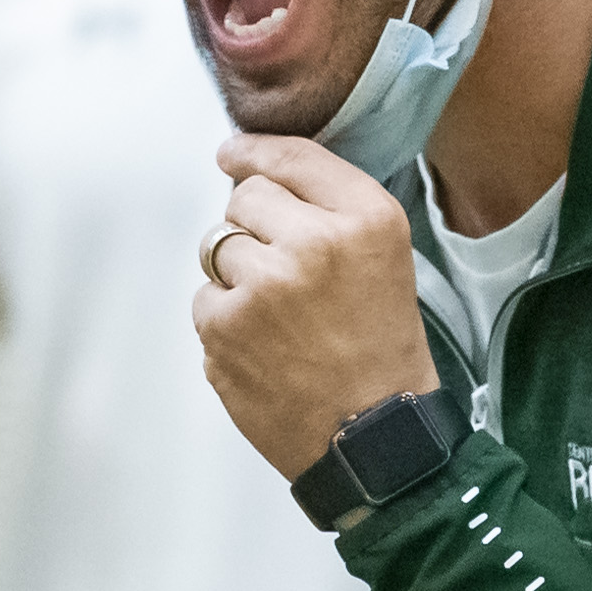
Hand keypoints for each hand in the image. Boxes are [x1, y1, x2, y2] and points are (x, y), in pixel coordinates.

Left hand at [194, 135, 440, 480]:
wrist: (372, 437)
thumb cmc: (381, 351)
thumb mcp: (387, 257)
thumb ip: (329, 205)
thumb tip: (246, 164)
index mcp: (366, 220)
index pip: (291, 156)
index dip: (254, 152)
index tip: (234, 154)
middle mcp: (314, 244)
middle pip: (245, 197)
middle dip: (254, 225)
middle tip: (286, 271)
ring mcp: (263, 286)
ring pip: (217, 244)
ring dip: (236, 272)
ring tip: (278, 314)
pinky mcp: (224, 328)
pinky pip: (204, 297)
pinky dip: (224, 319)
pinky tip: (262, 345)